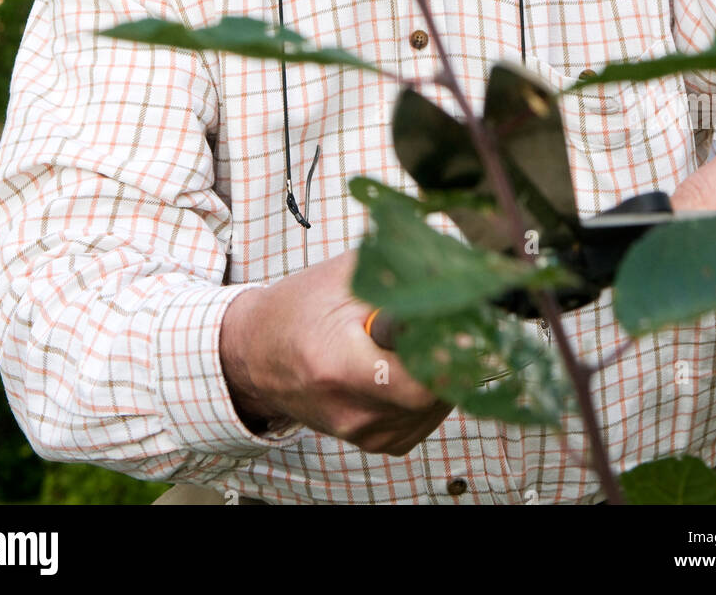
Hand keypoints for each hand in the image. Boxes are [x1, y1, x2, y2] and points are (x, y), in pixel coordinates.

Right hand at [219, 249, 453, 455]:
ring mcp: (361, 433)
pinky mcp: (371, 442)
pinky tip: (409, 364)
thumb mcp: (344, 275)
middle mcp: (350, 411)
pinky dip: (427, 393)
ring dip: (439, 374)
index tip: (459, 323)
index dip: (447, 352)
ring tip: (417, 339)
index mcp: (338, 366)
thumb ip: (397, 273)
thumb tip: (450, 274)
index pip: (419, 381)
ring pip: (432, 409)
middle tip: (445, 323)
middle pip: (433, 395)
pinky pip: (421, 421)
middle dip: (446, 356)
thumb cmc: (299, 307)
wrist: (256, 353)